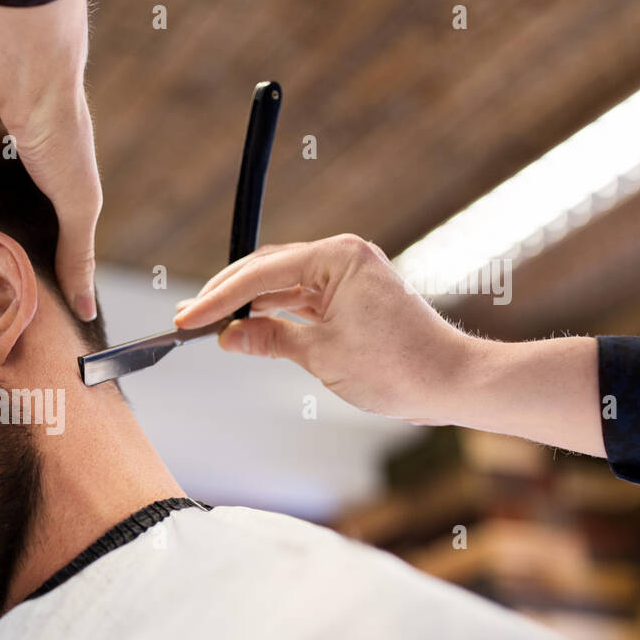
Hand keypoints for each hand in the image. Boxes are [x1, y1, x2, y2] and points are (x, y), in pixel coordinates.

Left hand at [0, 0, 99, 320]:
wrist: (25, 68)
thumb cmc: (59, 133)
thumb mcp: (77, 202)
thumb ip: (77, 253)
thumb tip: (85, 311)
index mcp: (61, 177)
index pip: (48, 225)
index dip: (35, 253)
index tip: (17, 288)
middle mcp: (28, 158)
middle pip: (7, 204)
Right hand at [172, 234, 605, 455]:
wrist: (450, 383)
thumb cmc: (398, 367)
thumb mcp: (320, 355)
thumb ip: (268, 339)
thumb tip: (228, 336)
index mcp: (337, 257)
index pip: (261, 274)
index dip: (219, 298)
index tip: (189, 318)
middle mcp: (343, 256)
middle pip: (267, 269)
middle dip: (227, 295)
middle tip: (190, 318)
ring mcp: (348, 274)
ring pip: (281, 284)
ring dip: (247, 304)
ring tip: (210, 324)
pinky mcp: (352, 295)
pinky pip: (300, 298)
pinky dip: (273, 313)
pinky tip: (247, 328)